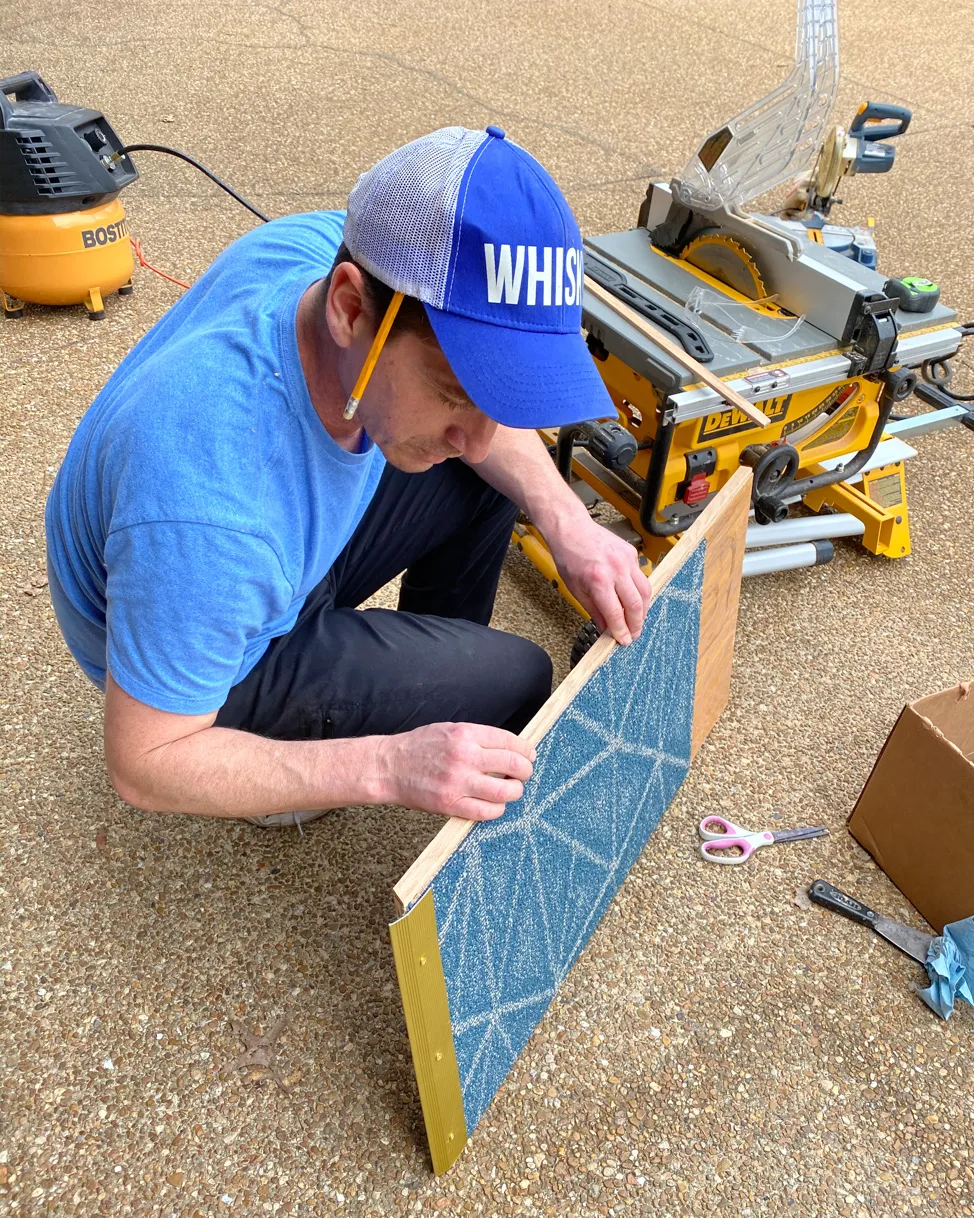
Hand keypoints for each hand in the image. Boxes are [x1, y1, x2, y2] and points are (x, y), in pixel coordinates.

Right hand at [375, 722, 535, 819]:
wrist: (389, 767)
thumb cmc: (420, 747)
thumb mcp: (450, 730)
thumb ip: (479, 738)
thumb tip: (511, 748)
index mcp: (465, 734)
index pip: (510, 741)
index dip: (526, 750)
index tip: (529, 755)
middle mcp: (464, 756)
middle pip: (514, 765)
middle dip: (525, 771)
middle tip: (523, 774)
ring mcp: (458, 782)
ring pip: (506, 791)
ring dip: (514, 792)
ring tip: (510, 790)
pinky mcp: (450, 804)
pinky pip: (487, 812)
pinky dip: (497, 809)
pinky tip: (493, 804)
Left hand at [548, 515, 652, 644]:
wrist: (572, 530)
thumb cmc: (570, 556)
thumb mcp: (576, 589)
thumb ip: (594, 611)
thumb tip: (606, 628)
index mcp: (599, 580)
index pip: (616, 613)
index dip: (621, 630)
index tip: (624, 640)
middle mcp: (616, 569)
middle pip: (635, 605)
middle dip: (636, 624)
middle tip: (634, 634)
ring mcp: (627, 560)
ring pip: (645, 591)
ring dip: (643, 609)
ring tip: (637, 620)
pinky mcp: (632, 553)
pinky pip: (642, 577)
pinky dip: (640, 591)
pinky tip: (634, 599)